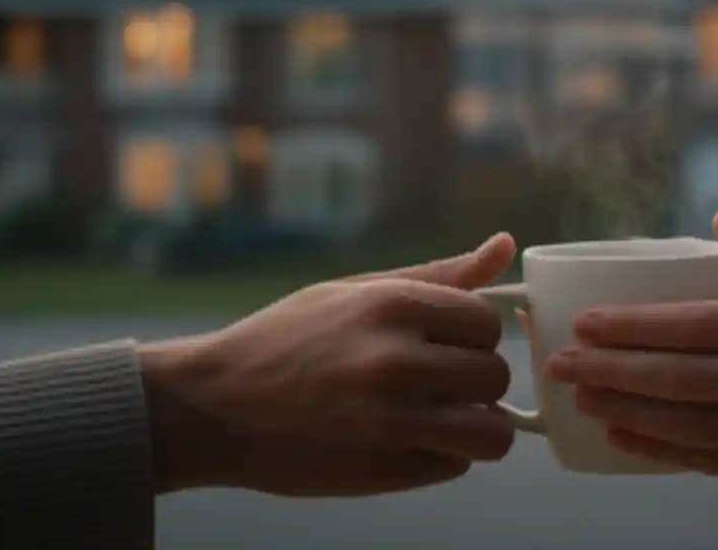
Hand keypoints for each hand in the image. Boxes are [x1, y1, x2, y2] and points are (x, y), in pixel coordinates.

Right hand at [139, 233, 518, 495]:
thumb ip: (440, 275)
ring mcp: (393, 422)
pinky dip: (441, 455)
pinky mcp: (385, 472)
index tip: (445, 342)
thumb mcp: (356, 291)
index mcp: (394, 307)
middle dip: (475, 379)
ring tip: (442, 416)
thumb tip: (506, 245)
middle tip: (438, 381)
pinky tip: (405, 439)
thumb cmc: (287, 340)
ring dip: (476, 426)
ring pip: (492, 433)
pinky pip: (455, 466)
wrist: (212, 408)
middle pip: (496, 375)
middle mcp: (398, 362)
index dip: (473, 334)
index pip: (488, 322)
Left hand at [548, 214, 717, 520]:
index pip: (705, 327)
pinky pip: (710, 461)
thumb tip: (716, 223)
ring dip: (626, 411)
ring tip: (578, 395)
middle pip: (685, 380)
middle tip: (560, 362)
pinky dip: (661, 450)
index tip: (587, 321)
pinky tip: (621, 434)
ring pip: (690, 427)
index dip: (639, 325)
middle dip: (614, 371)